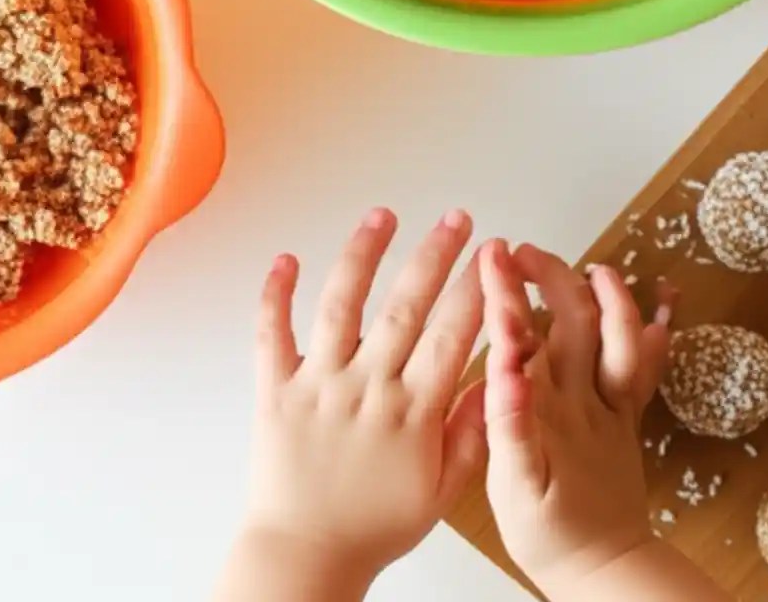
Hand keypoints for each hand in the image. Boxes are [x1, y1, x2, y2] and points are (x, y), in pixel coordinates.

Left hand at [219, 208, 491, 600]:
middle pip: (406, 306)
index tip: (493, 255)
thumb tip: (495, 381)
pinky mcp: (275, 390)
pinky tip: (286, 260)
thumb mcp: (443, 490)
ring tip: (384, 216)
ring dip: (363, 254)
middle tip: (456, 219)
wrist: (307, 552)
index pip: (452, 334)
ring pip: (341, 305)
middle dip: (434, 255)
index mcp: (412, 412)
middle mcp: (367, 388)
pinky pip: (272, 334)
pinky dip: (275, 294)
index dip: (475, 288)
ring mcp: (318, 384)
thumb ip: (472, 433)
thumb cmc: (375, 526)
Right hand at [479, 242, 674, 596]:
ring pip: (617, 336)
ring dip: (608, 295)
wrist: (603, 567)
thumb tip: (506, 366)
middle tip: (519, 251)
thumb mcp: (513, 485)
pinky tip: (661, 311)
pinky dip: (654, 334)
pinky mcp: (626, 422)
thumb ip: (510, 423)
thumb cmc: (547, 533)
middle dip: (549, 275)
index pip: (521, 334)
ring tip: (593, 268)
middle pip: (572, 320)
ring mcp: (610, 409)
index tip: (491, 254)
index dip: (505, 290)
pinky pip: (644, 369)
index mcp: (546, 410)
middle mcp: (582, 400)